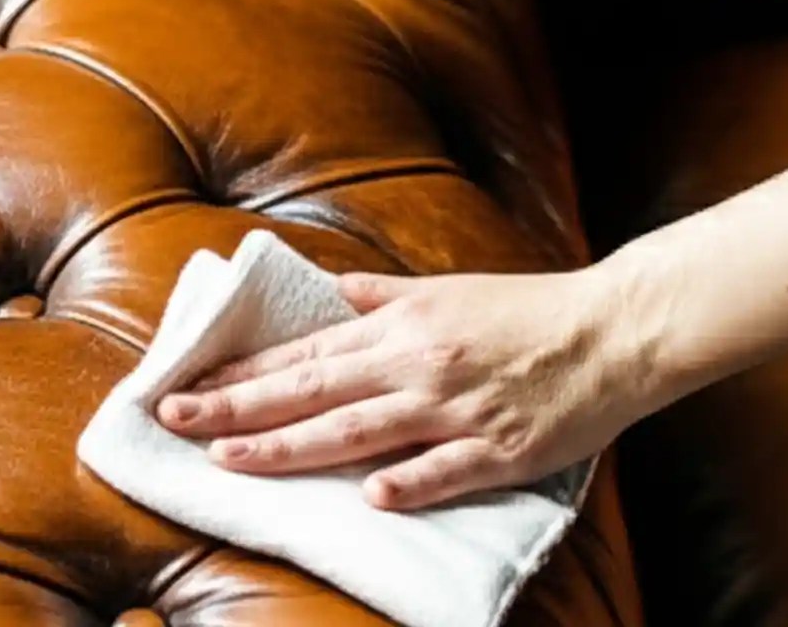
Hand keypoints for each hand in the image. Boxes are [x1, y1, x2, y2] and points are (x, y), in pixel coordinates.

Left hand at [156, 266, 657, 510]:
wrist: (612, 329)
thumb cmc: (529, 310)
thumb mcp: (451, 289)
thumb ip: (388, 296)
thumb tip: (337, 292)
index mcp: (404, 326)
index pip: (306, 351)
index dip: (244, 371)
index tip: (189, 384)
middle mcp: (417, 365)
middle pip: (313, 390)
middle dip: (238, 408)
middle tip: (175, 420)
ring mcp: (456, 410)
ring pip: (359, 430)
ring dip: (292, 447)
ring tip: (231, 460)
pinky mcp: (499, 449)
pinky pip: (446, 470)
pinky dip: (408, 482)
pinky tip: (368, 498)